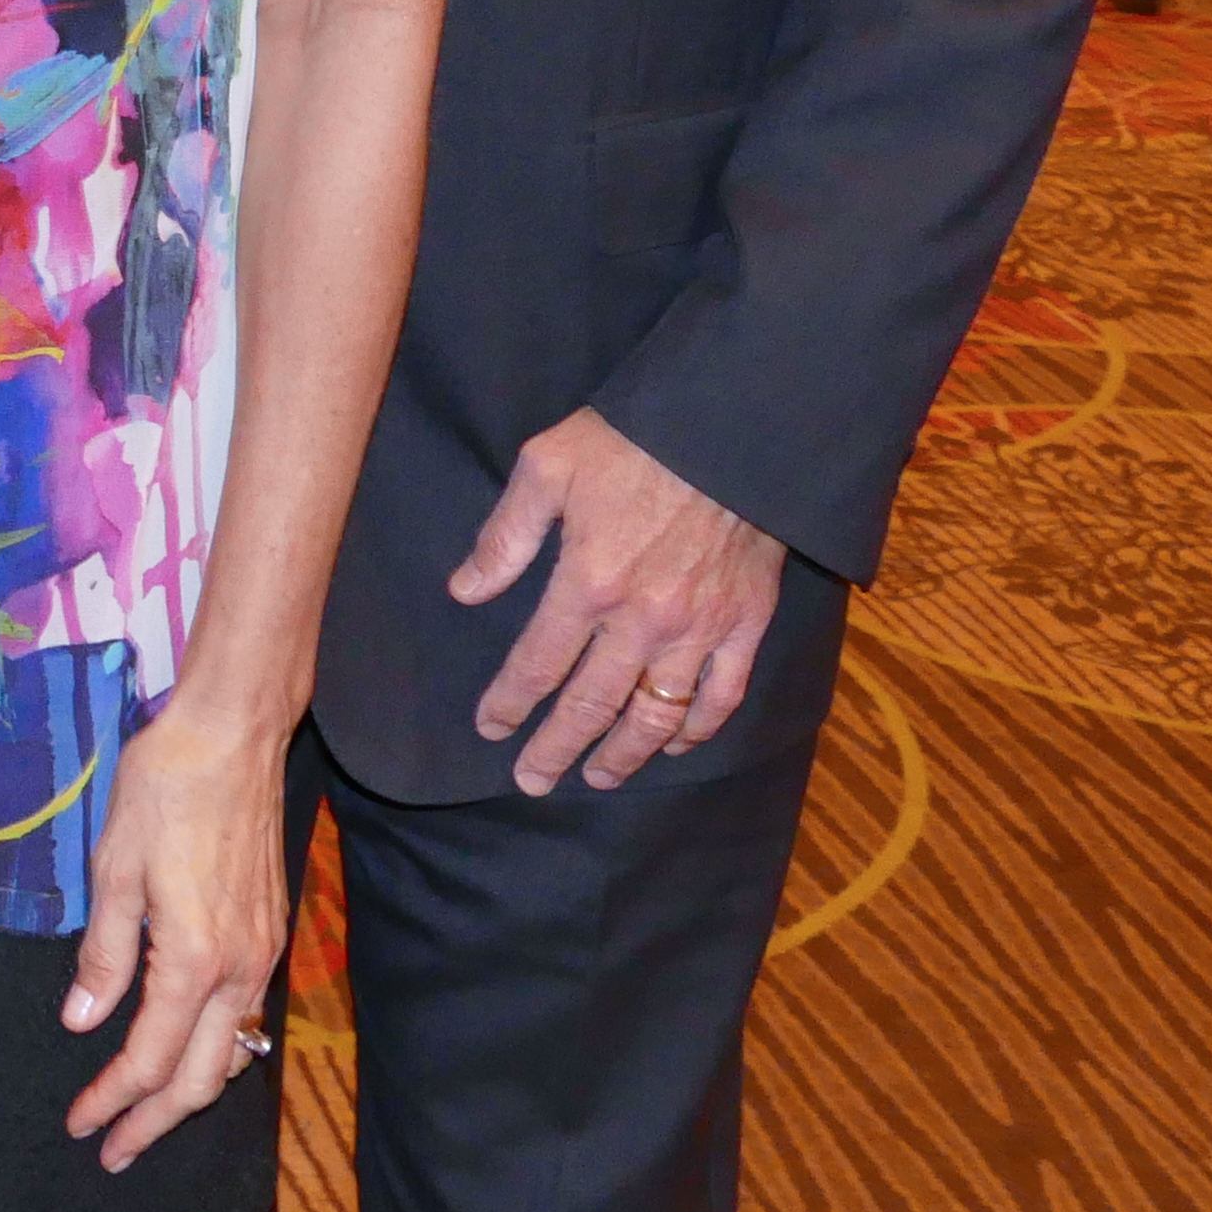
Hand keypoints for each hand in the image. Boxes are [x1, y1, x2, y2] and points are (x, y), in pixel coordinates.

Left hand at [62, 703, 287, 1169]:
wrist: (234, 736)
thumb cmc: (166, 789)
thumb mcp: (115, 869)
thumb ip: (104, 955)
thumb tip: (81, 1021)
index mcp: (194, 960)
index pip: (150, 1059)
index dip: (113, 1101)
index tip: (81, 1126)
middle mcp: (239, 970)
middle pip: (199, 1078)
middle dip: (154, 1123)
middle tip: (114, 1152)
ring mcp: (263, 954)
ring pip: (231, 1054)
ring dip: (188, 1094)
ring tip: (147, 1116)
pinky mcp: (271, 934)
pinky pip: (246, 1017)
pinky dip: (214, 1052)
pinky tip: (187, 1051)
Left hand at [452, 407, 784, 793]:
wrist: (730, 430)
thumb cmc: (632, 439)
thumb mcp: (546, 466)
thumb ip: (504, 536)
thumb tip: (465, 590)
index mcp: (587, 583)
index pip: (538, 664)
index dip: (510, 703)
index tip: (490, 728)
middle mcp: (642, 621)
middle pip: (590, 705)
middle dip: (556, 749)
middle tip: (531, 781)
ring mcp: (698, 629)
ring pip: (655, 716)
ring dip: (624, 754)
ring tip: (598, 778)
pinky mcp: (746, 626)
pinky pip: (721, 697)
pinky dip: (698, 730)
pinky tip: (676, 747)